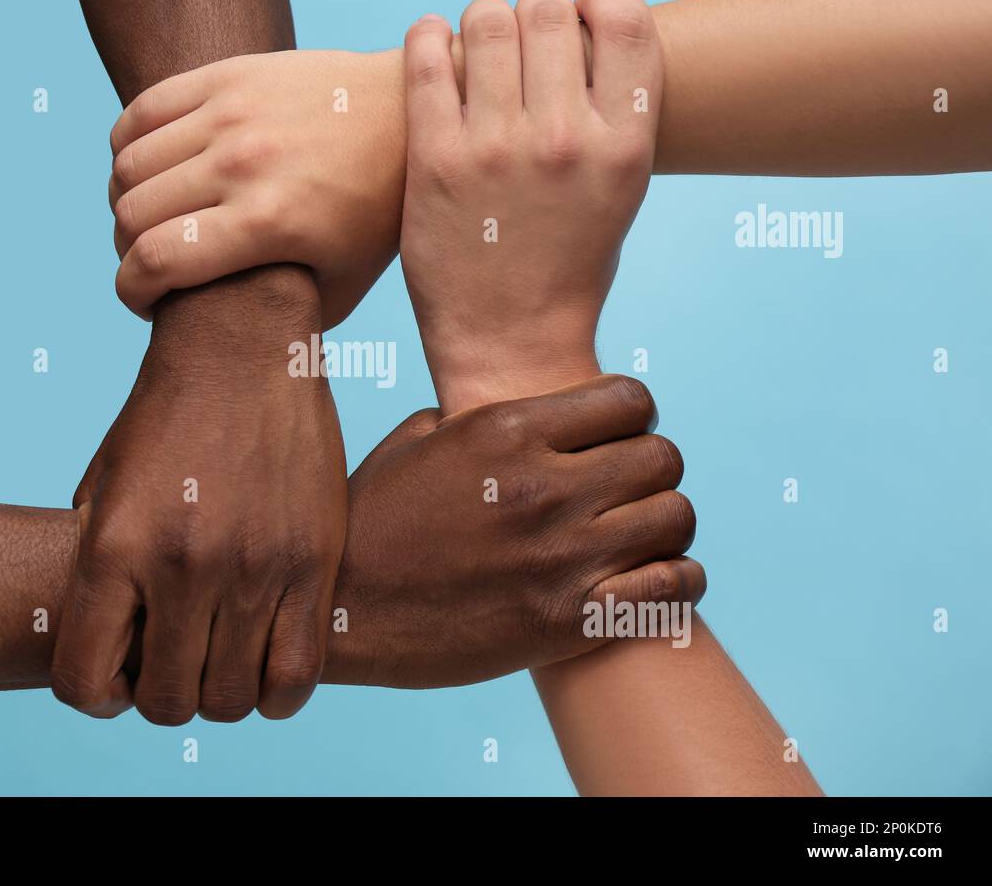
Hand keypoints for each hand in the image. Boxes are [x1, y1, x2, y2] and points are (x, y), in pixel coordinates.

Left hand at [52, 267, 347, 724]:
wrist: (241, 339)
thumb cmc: (163, 412)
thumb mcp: (103, 485)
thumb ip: (101, 570)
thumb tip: (116, 646)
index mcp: (116, 545)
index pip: (86, 682)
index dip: (95, 693)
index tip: (113, 675)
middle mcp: (185, 564)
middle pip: (166, 703)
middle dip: (159, 697)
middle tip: (171, 663)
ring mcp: (256, 566)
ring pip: (231, 700)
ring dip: (218, 694)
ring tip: (218, 658)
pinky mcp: (314, 560)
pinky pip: (298, 675)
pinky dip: (276, 690)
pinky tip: (264, 657)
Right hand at [106, 50, 406, 328]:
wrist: (412, 115)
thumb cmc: (379, 212)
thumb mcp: (342, 285)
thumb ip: (284, 319)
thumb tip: (234, 344)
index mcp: (268, 222)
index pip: (154, 260)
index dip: (131, 292)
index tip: (145, 303)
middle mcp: (241, 163)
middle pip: (130, 215)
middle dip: (127, 253)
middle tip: (154, 264)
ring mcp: (231, 113)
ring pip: (127, 164)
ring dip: (126, 201)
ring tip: (154, 219)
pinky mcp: (227, 75)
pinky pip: (140, 112)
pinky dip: (127, 147)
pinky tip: (153, 170)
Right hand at [323, 375, 702, 688]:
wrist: (342, 617)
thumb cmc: (369, 523)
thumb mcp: (414, 442)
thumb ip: (479, 414)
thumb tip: (529, 413)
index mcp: (506, 431)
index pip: (631, 399)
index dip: (631, 416)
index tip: (612, 438)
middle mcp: (542, 487)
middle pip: (664, 457)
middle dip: (652, 468)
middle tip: (625, 489)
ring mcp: (560, 557)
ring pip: (677, 517)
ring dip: (665, 524)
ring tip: (636, 535)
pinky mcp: (569, 621)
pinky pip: (674, 588)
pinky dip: (678, 581)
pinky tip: (650, 579)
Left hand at [399, 0, 662, 413]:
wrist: (510, 346)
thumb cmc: (566, 268)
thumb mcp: (618, 194)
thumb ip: (608, 119)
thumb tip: (580, 41)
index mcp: (625, 146)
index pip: (626, 19)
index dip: (597, 4)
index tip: (578, 23)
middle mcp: (566, 140)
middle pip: (548, 11)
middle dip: (532, 13)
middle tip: (518, 40)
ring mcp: (498, 149)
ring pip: (487, 22)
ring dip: (480, 22)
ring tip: (475, 46)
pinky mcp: (437, 161)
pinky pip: (427, 60)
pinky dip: (428, 38)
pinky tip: (432, 47)